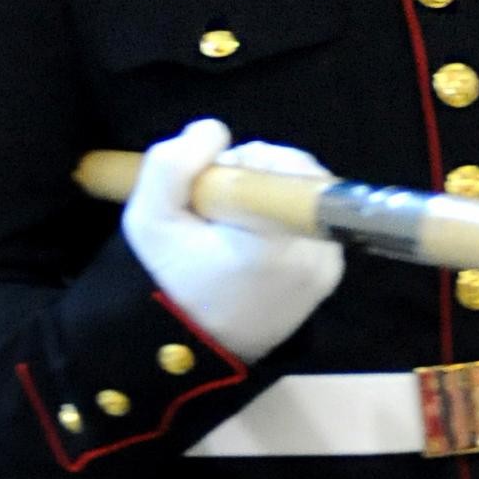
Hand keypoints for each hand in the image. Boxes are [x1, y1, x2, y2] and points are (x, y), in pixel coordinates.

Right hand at [120, 119, 342, 363]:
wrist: (189, 347)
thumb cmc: (168, 282)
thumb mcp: (150, 218)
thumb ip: (174, 162)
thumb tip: (214, 131)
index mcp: (278, 241)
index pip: (285, 164)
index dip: (246, 164)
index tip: (217, 190)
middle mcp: (316, 254)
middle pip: (296, 177)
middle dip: (256, 178)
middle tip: (216, 209)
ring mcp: (328, 269)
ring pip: (303, 198)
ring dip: (268, 200)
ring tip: (230, 229)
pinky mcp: (329, 278)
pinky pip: (310, 224)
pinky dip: (282, 223)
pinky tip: (249, 242)